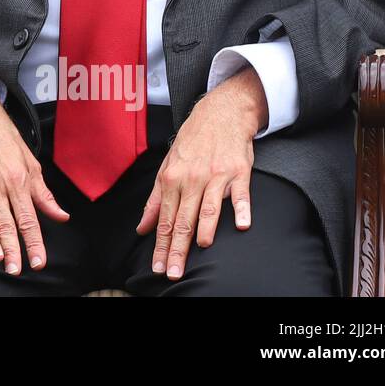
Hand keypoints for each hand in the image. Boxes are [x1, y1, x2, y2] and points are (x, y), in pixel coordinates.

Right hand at [0, 79, 69, 273]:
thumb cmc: (0, 133)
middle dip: (13, 249)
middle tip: (16, 269)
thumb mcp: (29, 160)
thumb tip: (60, 215)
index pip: (29, 218)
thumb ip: (42, 192)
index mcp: (17, 179)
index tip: (38, 261)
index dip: (34, 243)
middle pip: (6, 222)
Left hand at [136, 68, 265, 278]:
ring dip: (204, 230)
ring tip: (200, 249)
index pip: (165, 220)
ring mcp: (216, 176)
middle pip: (183, 219)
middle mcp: (192, 179)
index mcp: (171, 179)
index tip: (158, 267)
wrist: (219, 113)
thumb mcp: (166, 166)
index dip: (160, 245)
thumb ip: (155, 200)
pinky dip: (242, 209)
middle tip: (173, 271)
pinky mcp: (238, 172)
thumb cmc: (191, 143)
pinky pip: (241, 194)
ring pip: (209, 207)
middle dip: (177, 248)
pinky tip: (242, 225)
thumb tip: (142, 228)